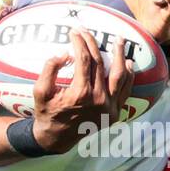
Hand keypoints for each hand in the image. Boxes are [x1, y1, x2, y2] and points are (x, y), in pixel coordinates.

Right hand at [32, 29, 133, 153]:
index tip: (75, 31)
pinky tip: (128, 63)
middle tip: (89, 31)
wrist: (56, 139)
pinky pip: (125, 91)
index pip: (83, 59)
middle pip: (100, 63)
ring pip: (119, 75)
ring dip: (120, 55)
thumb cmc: (47, 112)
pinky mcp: (114, 113)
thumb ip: (50, 69)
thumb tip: (65, 53)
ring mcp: (109, 107)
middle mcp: (98, 100)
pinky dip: (129, 76)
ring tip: (120, 40)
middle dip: (93, 43)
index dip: (79, 42)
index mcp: (80, 93)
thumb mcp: (40, 91)